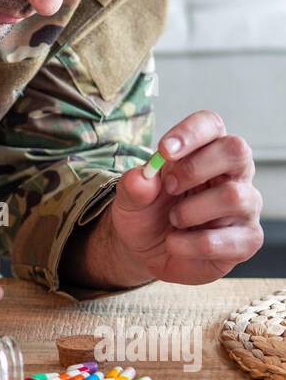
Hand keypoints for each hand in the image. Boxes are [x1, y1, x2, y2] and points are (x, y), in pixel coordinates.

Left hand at [108, 110, 263, 284]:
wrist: (147, 254)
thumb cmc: (147, 214)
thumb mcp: (130, 200)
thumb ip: (133, 186)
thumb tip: (141, 177)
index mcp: (206, 150)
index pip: (211, 125)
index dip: (190, 133)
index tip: (164, 150)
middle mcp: (233, 173)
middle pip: (236, 150)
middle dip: (196, 168)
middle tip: (169, 186)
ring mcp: (245, 206)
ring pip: (233, 196)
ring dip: (190, 211)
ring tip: (173, 220)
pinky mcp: (248, 239)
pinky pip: (229, 239)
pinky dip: (193, 244)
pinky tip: (178, 244)